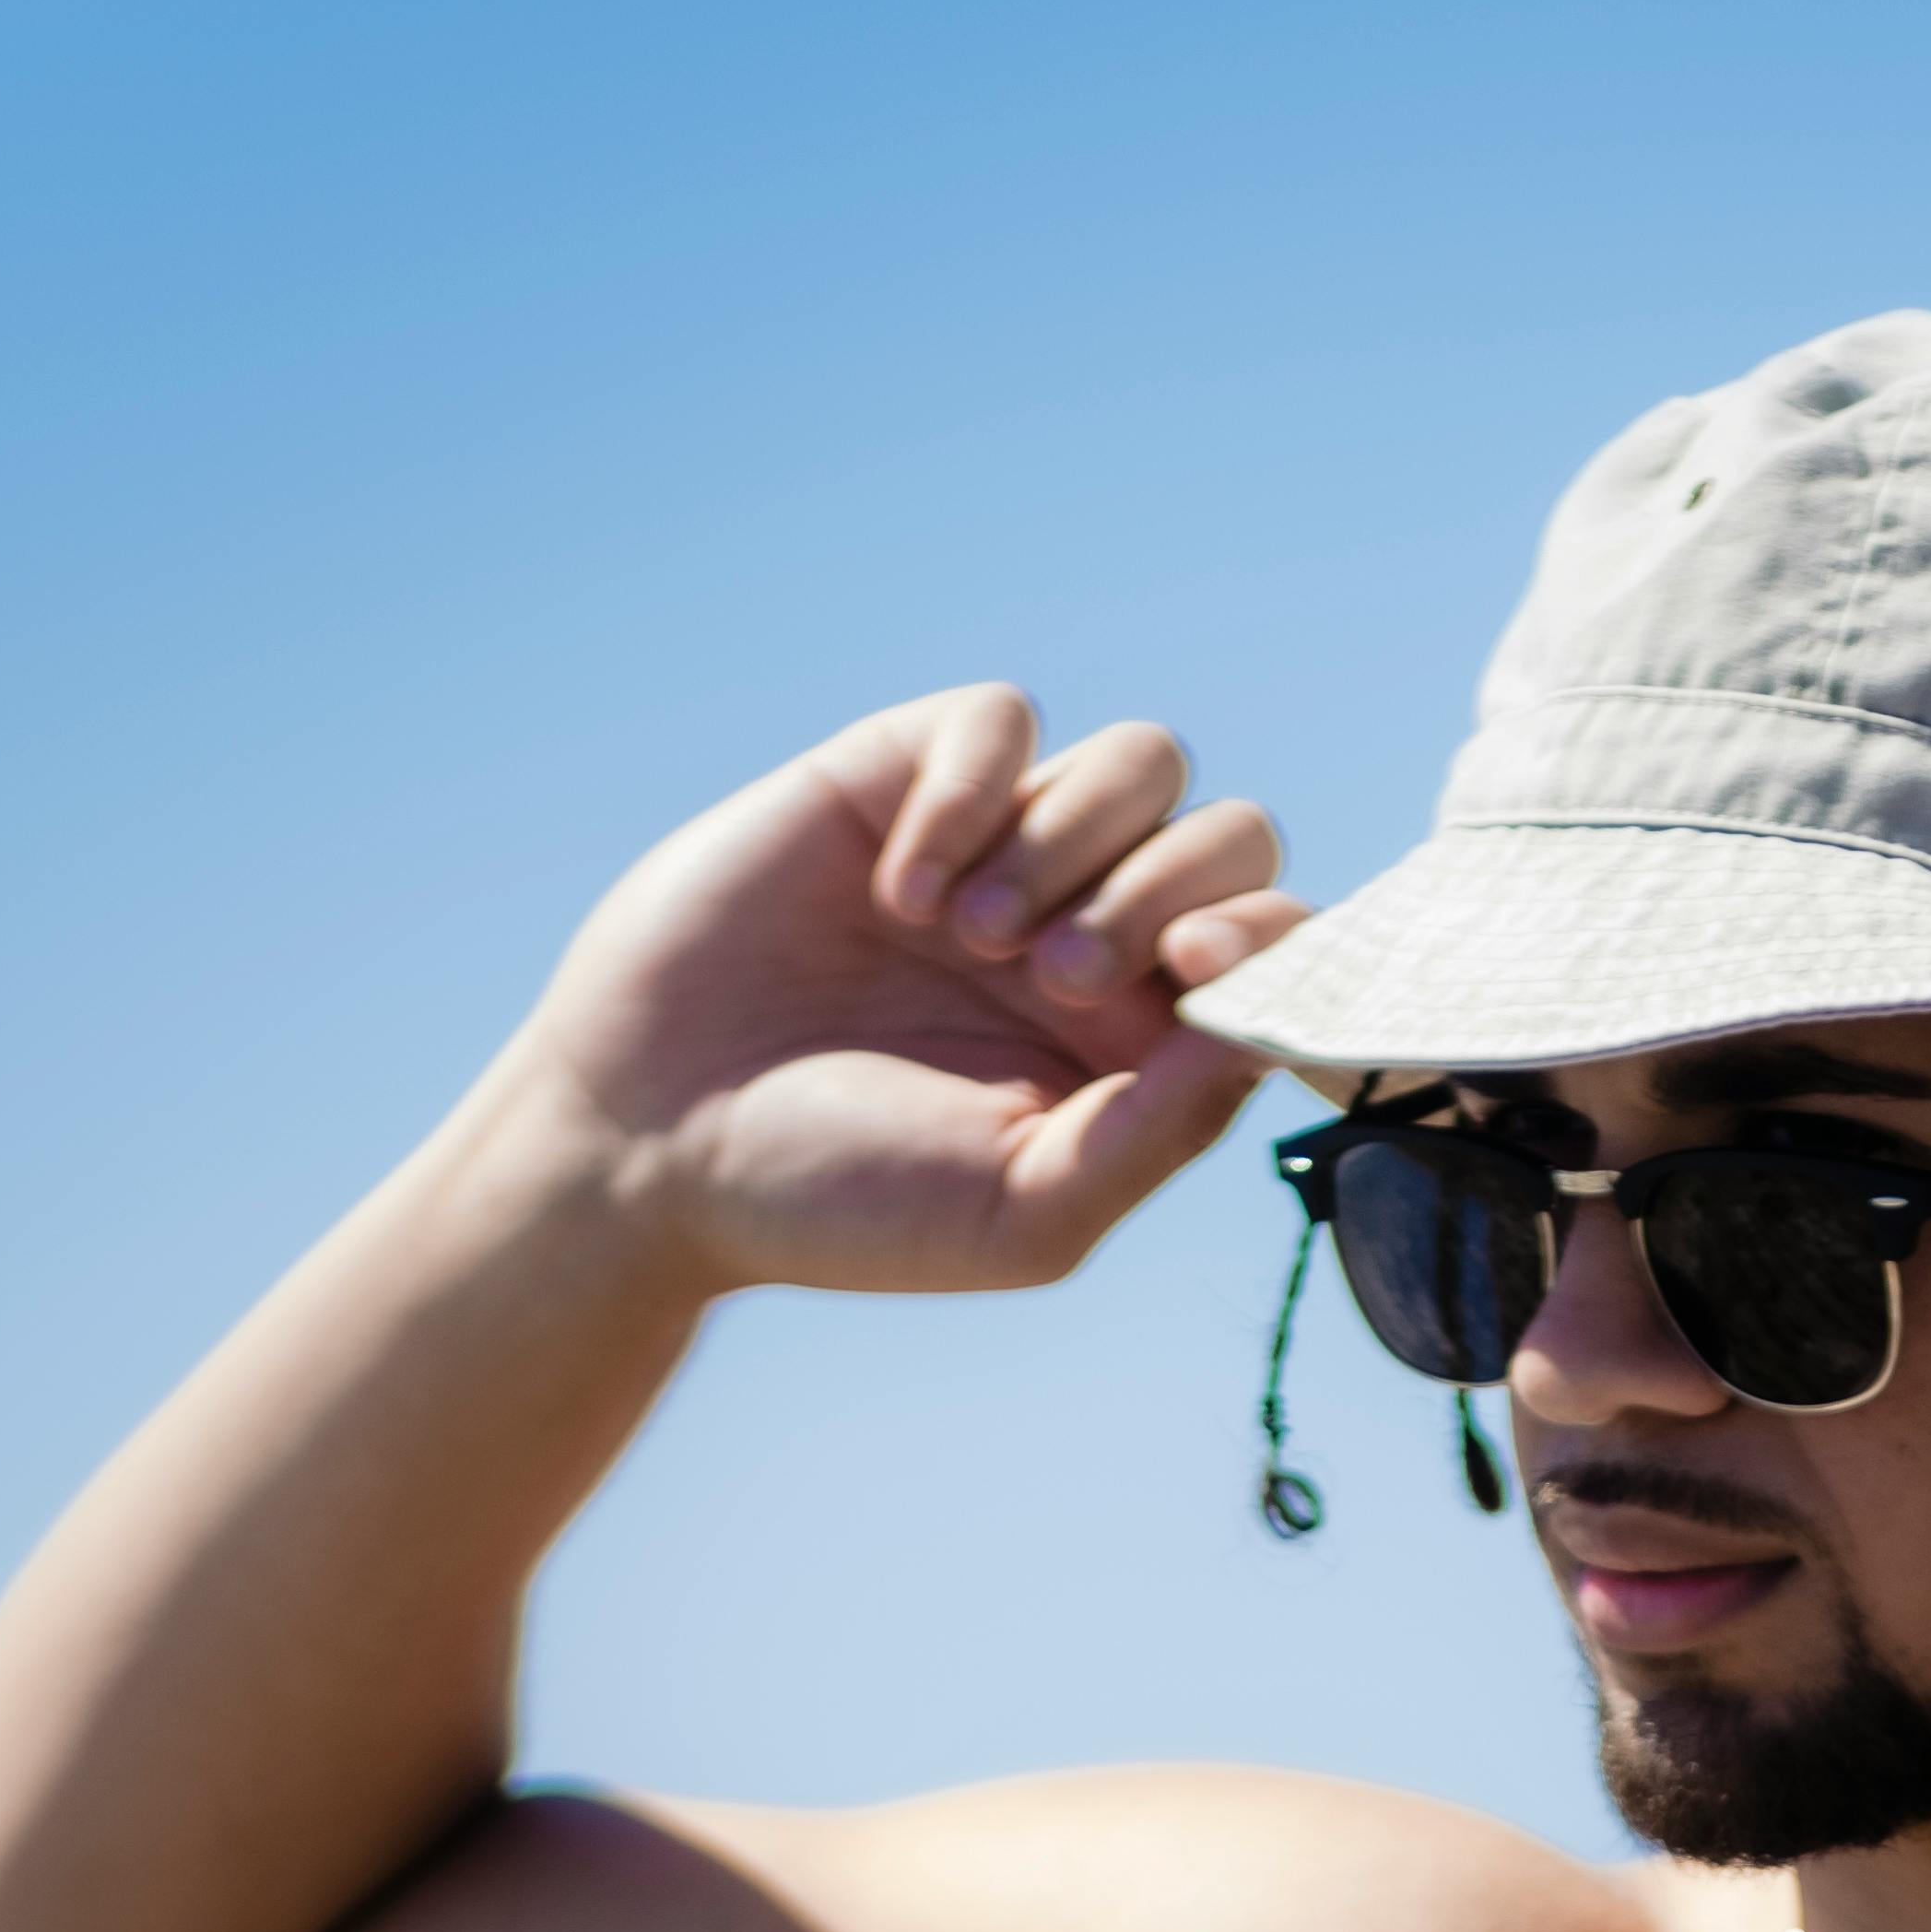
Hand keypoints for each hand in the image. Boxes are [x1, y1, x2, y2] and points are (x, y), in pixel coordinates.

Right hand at [509, 687, 1308, 1295]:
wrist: (654, 1145)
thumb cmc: (840, 1202)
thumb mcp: (1027, 1213)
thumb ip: (1161, 1132)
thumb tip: (1259, 1029)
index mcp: (1140, 1044)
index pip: (1276, 948)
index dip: (1272, 941)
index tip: (1192, 973)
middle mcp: (1092, 936)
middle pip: (1232, 836)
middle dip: (1165, 890)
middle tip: (1054, 977)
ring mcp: (1002, 849)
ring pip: (1142, 761)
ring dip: (1077, 838)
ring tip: (973, 938)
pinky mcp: (901, 779)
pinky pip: (999, 718)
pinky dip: (971, 790)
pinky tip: (903, 890)